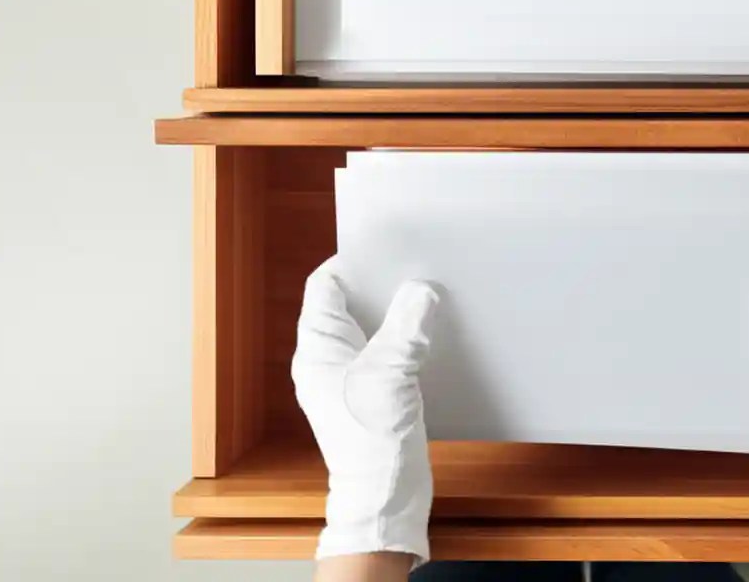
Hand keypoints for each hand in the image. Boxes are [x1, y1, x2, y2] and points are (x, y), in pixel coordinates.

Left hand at [292, 256, 438, 562]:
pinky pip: (387, 354)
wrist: (383, 498)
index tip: (386, 250)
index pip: (325, 288)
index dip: (352, 264)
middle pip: (349, 306)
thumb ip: (405, 327)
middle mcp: (327, 361)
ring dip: (397, 315)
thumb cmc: (373, 441)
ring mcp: (349, 380)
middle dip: (380, 287)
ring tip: (428, 299)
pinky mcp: (373, 397)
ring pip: (371, 330)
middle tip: (415, 269)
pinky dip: (406, 342)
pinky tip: (431, 339)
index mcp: (317, 349)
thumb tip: (421, 290)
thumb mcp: (390, 374)